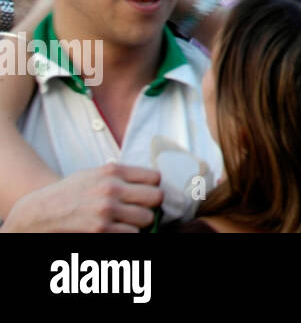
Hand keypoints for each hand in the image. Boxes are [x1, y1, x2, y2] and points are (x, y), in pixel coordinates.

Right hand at [1, 164, 163, 231]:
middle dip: (151, 206)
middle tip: (141, 209)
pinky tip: (118, 230)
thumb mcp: (94, 174)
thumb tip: (152, 183)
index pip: (155, 178)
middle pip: (156, 198)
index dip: (153, 187)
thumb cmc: (70, 192)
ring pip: (147, 219)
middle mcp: (111, 188)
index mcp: (113, 171)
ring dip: (140, 223)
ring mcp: (106, 211)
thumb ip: (122, 175)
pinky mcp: (101, 231)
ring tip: (128, 221)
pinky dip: (129, 234)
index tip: (145, 193)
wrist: (39, 213)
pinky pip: (133, 235)